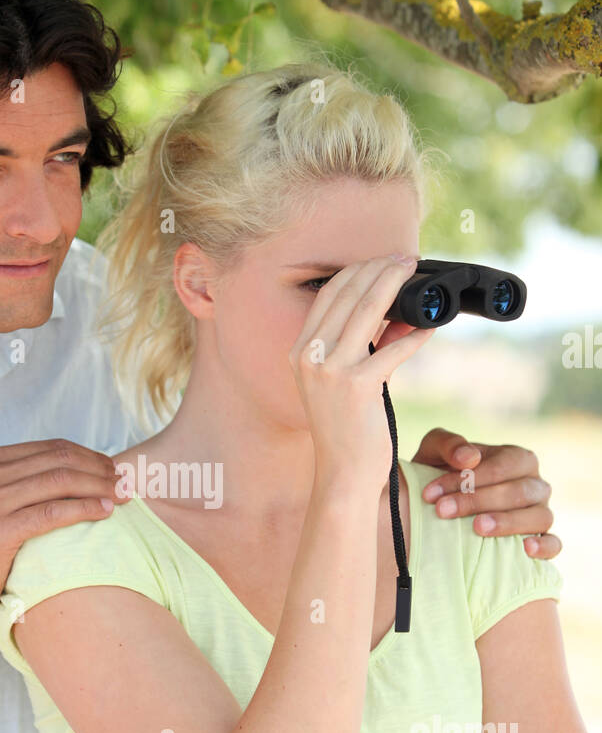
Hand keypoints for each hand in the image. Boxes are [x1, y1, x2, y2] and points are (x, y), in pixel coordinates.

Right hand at [0, 439, 126, 630]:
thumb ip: (23, 486)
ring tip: (124, 496)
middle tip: (128, 483)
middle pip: (60, 460)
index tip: (115, 470)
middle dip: (101, 469)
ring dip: (99, 487)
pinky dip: (84, 509)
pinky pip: (52, 512)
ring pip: (60, 482)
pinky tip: (105, 512)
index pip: (53, 448)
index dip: (91, 456)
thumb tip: (74, 476)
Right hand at [289, 255, 435, 489]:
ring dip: (395, 284)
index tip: (383, 261)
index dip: (358, 271)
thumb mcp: (348, 381)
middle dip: (380, 269)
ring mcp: (331, 370)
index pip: (328, 295)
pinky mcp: (358, 386)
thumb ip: (370, 346)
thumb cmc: (346, 429)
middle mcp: (310, 356)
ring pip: (368, 309)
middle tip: (406, 258)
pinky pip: (394, 348)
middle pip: (348, 293)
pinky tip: (431, 327)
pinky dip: (415, 335)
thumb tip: (402, 317)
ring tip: (415, 273)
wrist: (342, 474)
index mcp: (300, 351)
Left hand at [412, 430, 559, 559]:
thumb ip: (447, 443)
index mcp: (517, 459)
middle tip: (443, 510)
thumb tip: (469, 458)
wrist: (439, 508)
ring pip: (540, 517)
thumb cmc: (441, 476)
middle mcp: (535, 485)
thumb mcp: (435, 453)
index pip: (501, 466)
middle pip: (518, 491)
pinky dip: (545, 546)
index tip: (432, 493)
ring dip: (507, 522)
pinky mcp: (543, 540)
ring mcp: (541, 513)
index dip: (469, 478)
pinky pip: (554, 544)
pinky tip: (525, 549)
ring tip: (477, 528)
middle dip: (478, 500)